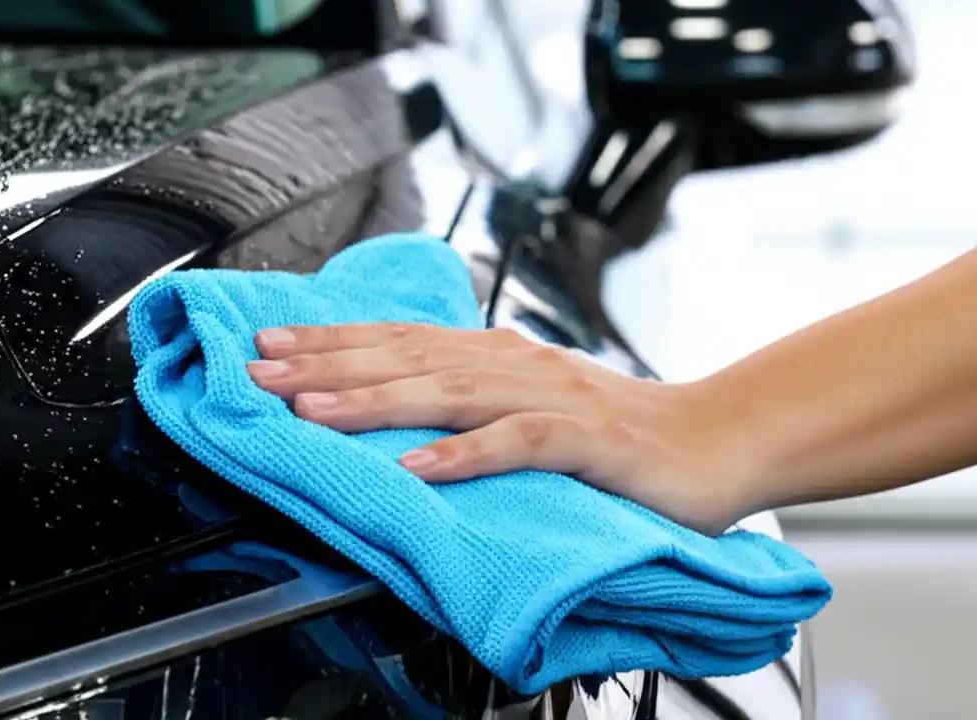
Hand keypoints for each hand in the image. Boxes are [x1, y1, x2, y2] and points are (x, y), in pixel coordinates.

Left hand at [246, 322, 747, 534]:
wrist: (713, 440)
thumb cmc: (618, 430)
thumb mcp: (532, 402)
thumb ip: (471, 395)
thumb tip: (395, 398)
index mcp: (498, 353)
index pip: (400, 338)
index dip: (332, 341)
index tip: (269, 347)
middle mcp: (517, 363)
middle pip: (410, 356)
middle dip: (330, 364)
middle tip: (263, 372)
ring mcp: (554, 397)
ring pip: (451, 391)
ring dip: (377, 400)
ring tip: (314, 413)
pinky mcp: (590, 440)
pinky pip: (521, 443)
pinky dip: (467, 454)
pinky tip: (420, 467)